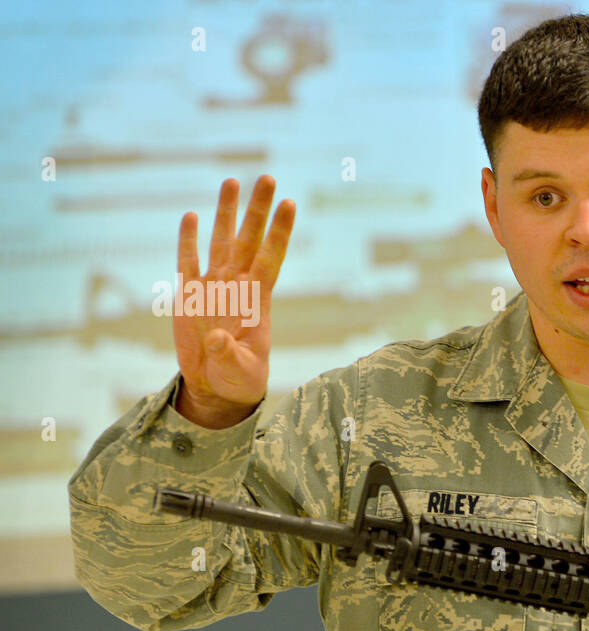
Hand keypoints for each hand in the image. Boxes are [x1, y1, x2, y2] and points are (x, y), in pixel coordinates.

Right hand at [173, 175, 294, 426]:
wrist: (215, 386)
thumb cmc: (238, 380)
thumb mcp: (240, 372)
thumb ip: (229, 355)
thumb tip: (215, 339)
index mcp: (257, 301)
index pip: (271, 257)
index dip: (280, 231)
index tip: (290, 203)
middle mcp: (238, 286)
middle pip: (249, 239)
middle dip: (257, 209)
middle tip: (267, 177)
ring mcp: (215, 287)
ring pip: (221, 241)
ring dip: (226, 213)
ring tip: (232, 181)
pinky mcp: (190, 295)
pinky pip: (188, 261)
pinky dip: (188, 240)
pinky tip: (191, 215)